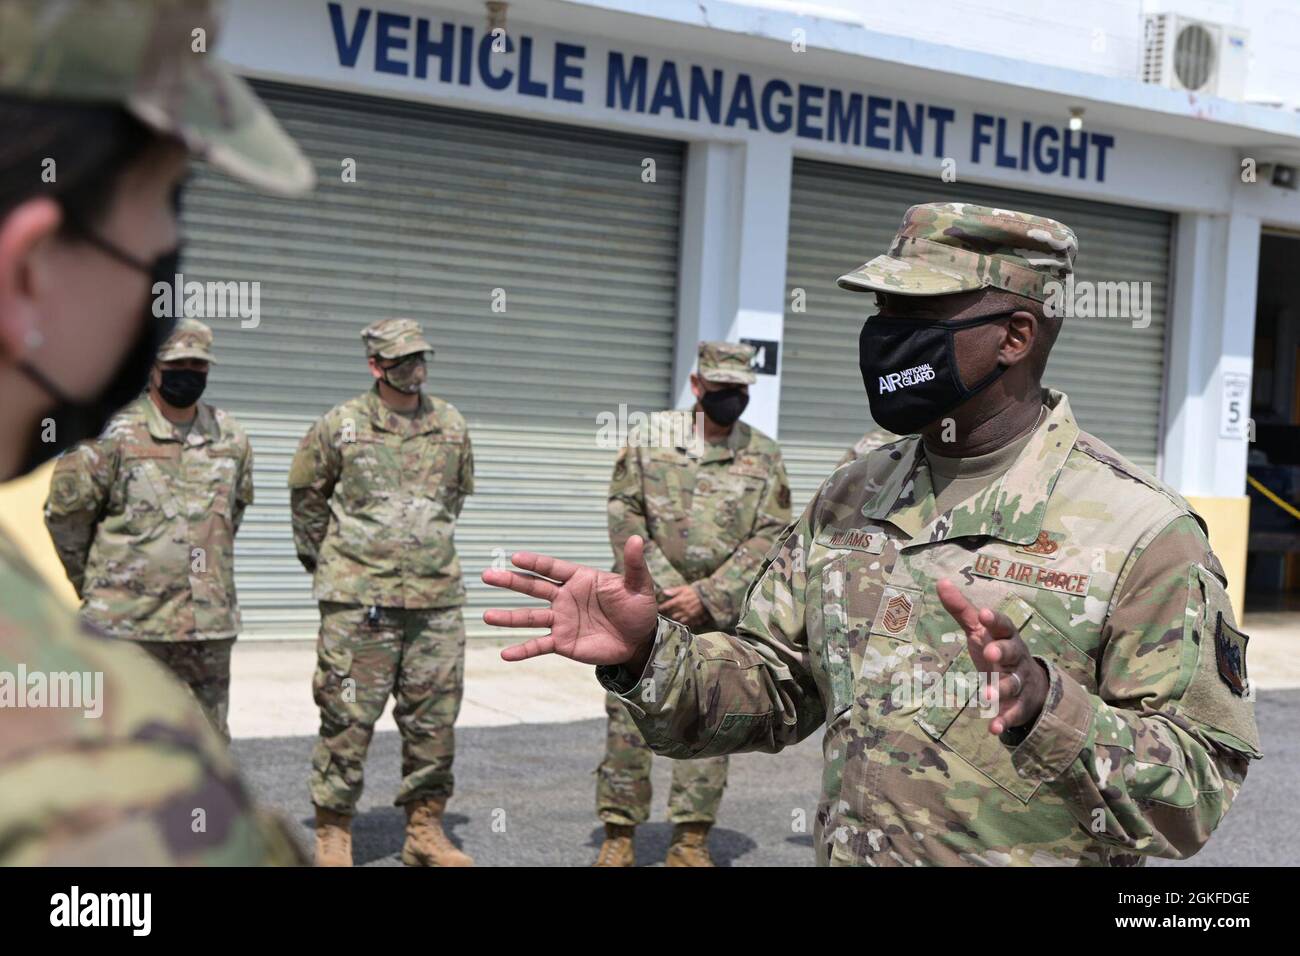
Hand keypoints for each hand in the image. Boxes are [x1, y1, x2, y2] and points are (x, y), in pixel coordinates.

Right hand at [482, 536, 659, 664]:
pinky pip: (539, 645)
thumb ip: (634, 564)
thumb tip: (636, 539)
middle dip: (510, 581)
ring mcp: (561, 620)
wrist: (639, 639)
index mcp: (580, 579)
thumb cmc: (638, 607)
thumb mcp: (639, 585)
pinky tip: (505, 654)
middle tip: (487, 575)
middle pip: (533, 587)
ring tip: (486, 616)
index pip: (552, 568)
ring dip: (508, 618)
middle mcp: (565, 597)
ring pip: (530, 617)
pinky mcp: (562, 642)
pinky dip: (522, 650)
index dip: (535, 563)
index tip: (515, 557)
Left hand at [659, 585, 709, 629]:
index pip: (667, 606)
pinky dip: (686, 620)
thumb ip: (674, 591)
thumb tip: (664, 592)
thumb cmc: (696, 590)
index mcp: (678, 601)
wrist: (708, 595)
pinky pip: (688, 622)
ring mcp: (688, 615)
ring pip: (679, 619)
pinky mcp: (694, 618)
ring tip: (678, 615)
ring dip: (678, 617)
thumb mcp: (684, 588)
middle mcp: (682, 609)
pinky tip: (686, 618)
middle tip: (670, 611)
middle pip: (673, 614)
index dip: (662, 607)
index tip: (659, 608)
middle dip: (671, 613)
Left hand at [936, 579, 1048, 735]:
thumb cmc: (997, 648)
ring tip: (987, 695)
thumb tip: (940, 582)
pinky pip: (1013, 713)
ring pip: (1012, 684)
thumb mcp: (979, 630)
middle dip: (1001, 652)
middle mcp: (1016, 657)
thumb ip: (961, 609)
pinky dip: (1004, 720)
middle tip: (988, 653)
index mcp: (1006, 636)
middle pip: (1011, 653)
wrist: (1031, 683)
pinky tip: (993, 728)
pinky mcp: (1019, 705)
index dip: (996, 620)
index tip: (984, 614)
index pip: (1004, 625)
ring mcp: (1019, 681)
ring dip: (1000, 689)